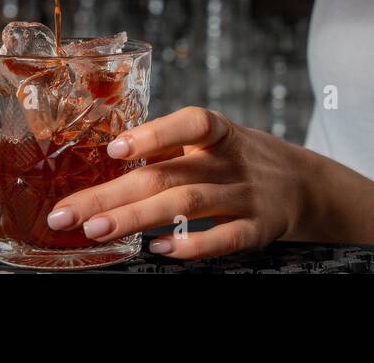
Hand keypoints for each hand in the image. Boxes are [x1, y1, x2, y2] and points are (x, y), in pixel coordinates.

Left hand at [44, 105, 308, 259]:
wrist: (305, 184)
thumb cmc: (238, 160)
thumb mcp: (213, 143)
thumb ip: (168, 149)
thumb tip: (101, 164)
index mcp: (220, 134)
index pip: (193, 123)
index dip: (156, 133)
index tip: (115, 150)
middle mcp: (231, 161)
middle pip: (169, 173)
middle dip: (113, 193)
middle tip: (68, 213)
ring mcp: (246, 195)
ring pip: (189, 204)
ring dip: (138, 218)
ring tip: (96, 231)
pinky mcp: (258, 228)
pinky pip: (225, 237)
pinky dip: (193, 244)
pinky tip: (159, 250)